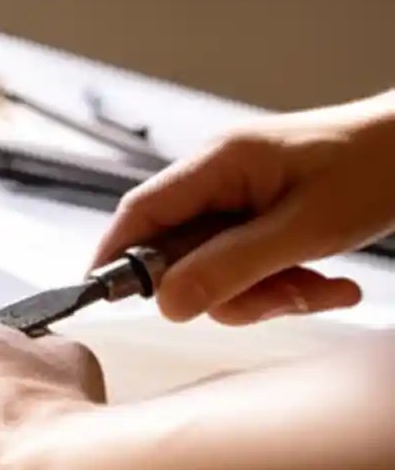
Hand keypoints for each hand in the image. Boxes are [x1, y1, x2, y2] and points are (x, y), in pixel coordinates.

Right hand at [92, 90, 394, 324]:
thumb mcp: (305, 230)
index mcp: (217, 163)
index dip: (117, 256)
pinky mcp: (265, 216)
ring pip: (218, 269)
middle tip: (282, 299)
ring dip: (267, 294)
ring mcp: (242, 198)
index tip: (102, 299)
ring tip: (323, 289)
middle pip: (181, 253)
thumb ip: (231, 267)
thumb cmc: (376, 170)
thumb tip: (166, 305)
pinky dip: (286, 286)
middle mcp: (219, 178)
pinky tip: (333, 284)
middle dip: (228, 290)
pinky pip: (249, 266)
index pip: (141, 211)